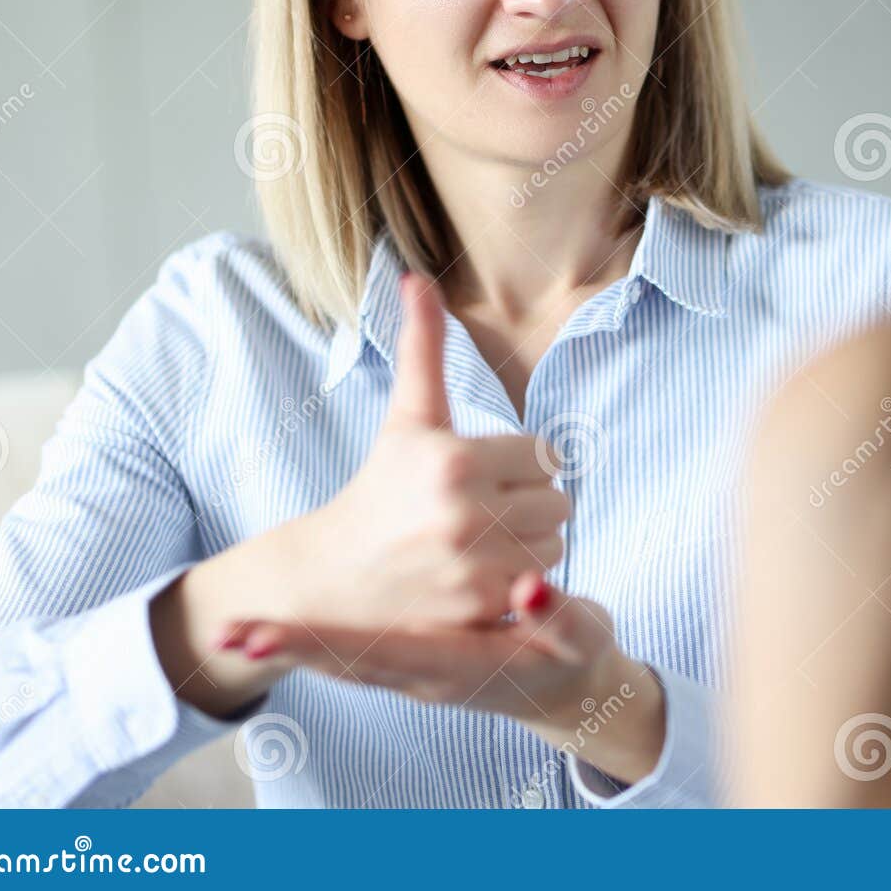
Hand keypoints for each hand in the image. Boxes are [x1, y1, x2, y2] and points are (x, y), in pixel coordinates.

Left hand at [217, 572, 667, 783]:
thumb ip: (559, 614)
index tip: (271, 638)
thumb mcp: (580, 636)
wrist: (566, 682)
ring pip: (341, 660)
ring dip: (288, 647)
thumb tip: (531, 586)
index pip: (383, 652)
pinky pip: (351, 653)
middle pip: (347, 663)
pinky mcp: (408, 653)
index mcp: (459, 666)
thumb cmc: (574, 654)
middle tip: (227, 638)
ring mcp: (412, 669)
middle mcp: (426, 674)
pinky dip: (310, 645)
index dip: (328, 643)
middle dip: (288, 650)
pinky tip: (272, 632)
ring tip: (226, 637)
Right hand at [280, 271, 568, 629]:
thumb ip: (424, 348)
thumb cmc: (379, 491)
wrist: (331, 581)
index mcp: (454, 459)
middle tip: (481, 514)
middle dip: (530, 505)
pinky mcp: (480, 612)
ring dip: (530, 545)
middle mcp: (466, 513)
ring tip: (480, 546)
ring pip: (556, 545)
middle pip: (559, 502)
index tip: (482, 478)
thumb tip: (418, 278)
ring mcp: (474, 569)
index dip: (520, 467)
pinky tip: (483, 577)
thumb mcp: (407, 420)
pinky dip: (523, 584)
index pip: (545, 456)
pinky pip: (541, 585)